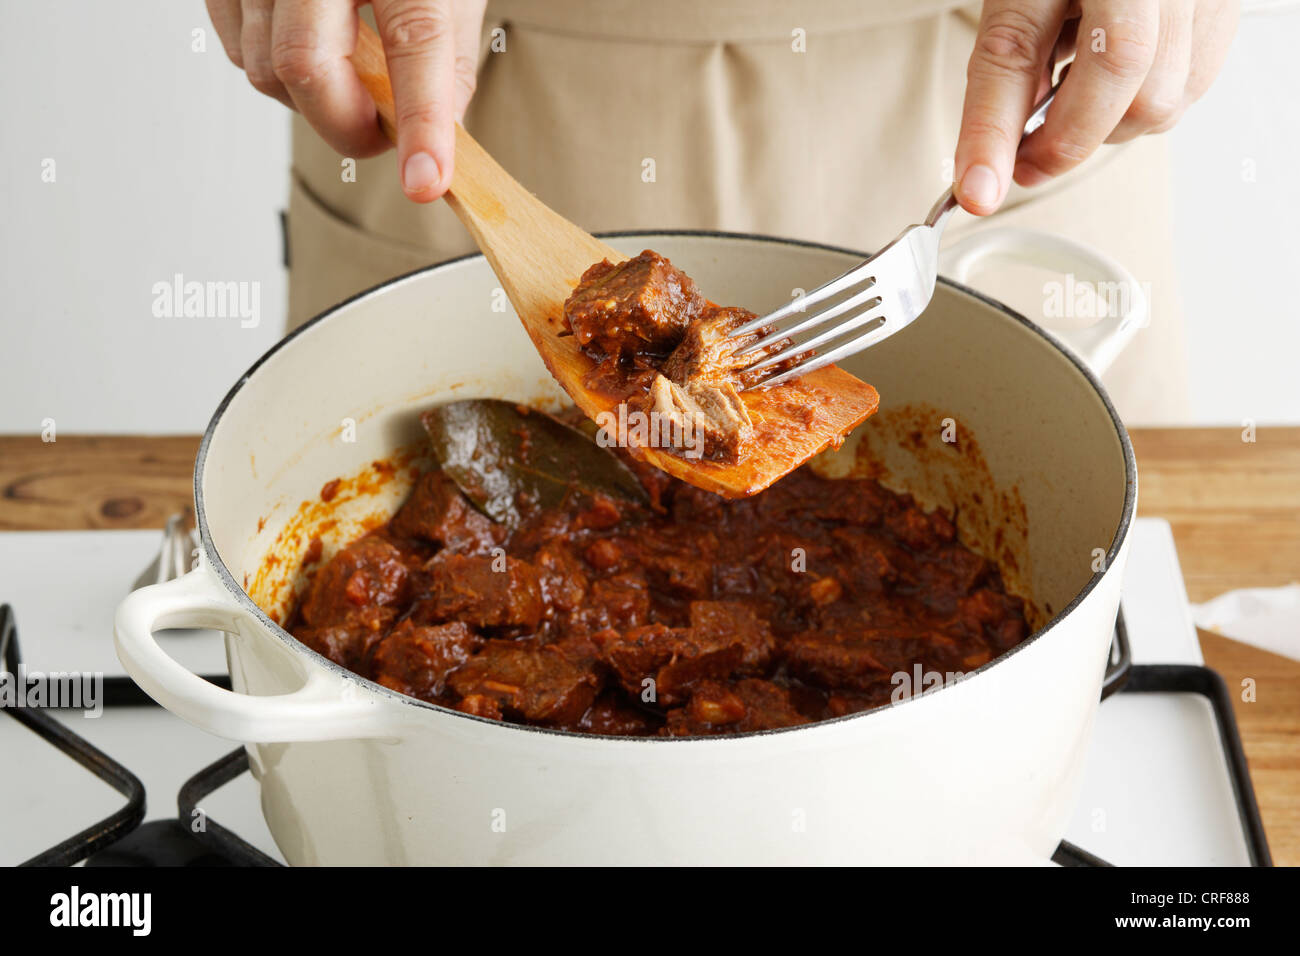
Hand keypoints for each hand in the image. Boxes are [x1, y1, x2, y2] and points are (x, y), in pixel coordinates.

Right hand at [206, 0, 486, 201]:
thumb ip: (450, 59)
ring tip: (350, 82)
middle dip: (344, 124)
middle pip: (307, 64)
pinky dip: (277, 75)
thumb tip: (440, 134)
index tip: (425, 180)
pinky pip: (237, 52)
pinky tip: (311, 52)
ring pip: (265, 68)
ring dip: (312, 102)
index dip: (422, 120)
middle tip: (380, 137)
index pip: (415, 39)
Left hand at [954, 0, 1237, 214]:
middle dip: (1067, 138)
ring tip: (1074, 85)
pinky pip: (1191, 87)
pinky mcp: (1225, 7)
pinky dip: (1146, 102)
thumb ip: (1004, 75)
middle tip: (1026, 151)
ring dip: (1108, 122)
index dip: (995, 132)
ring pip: (1163, 103)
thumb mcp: (1020, 0)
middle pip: (1119, 90)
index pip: (1023, 55)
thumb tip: (985, 170)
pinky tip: (1114, 73)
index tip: (977, 192)